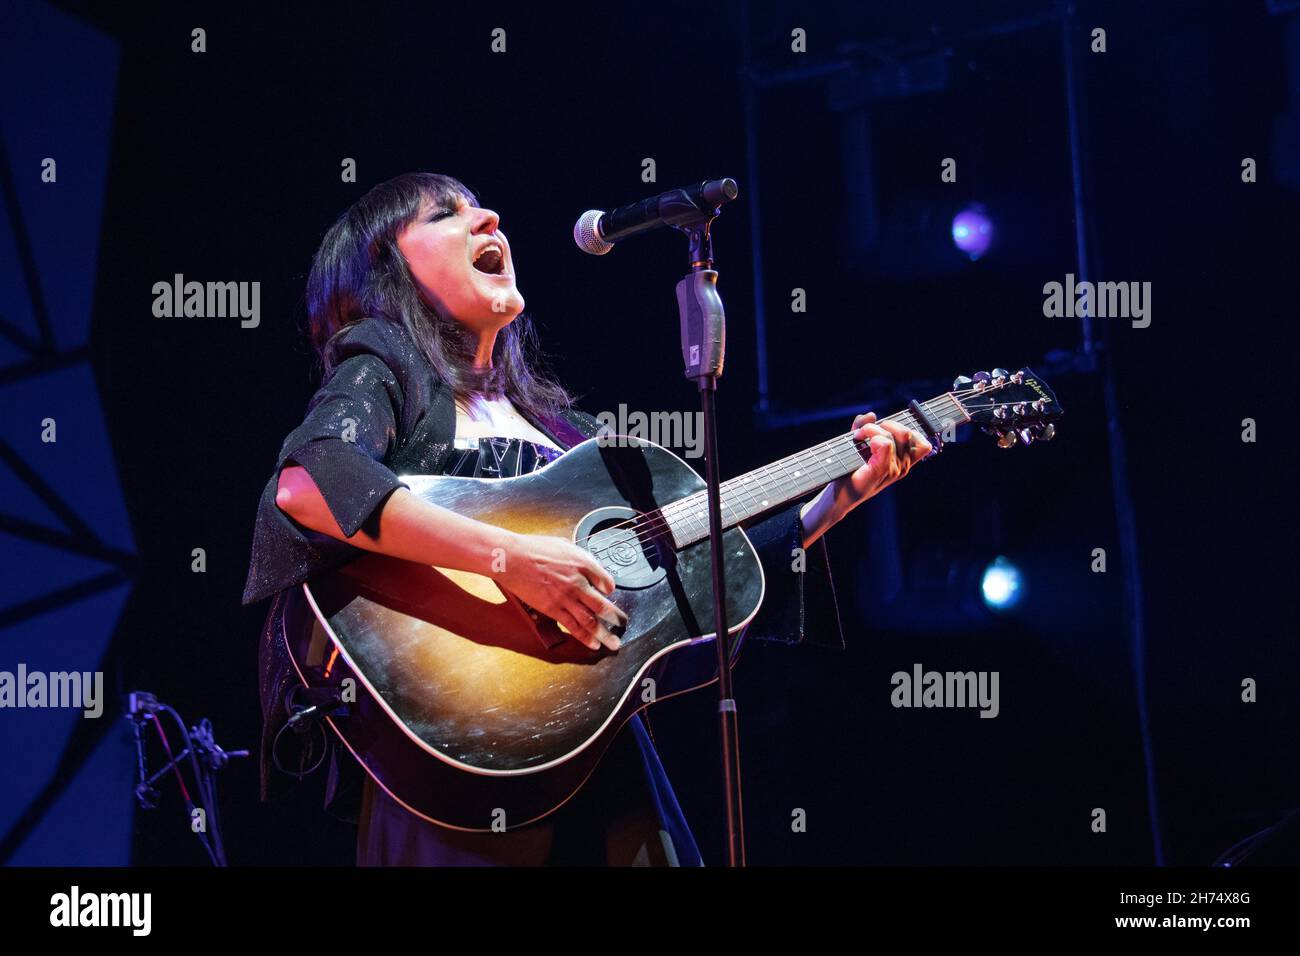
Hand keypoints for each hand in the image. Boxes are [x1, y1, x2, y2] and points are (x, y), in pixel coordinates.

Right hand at [495, 533, 627, 651]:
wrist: (513, 558)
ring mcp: (566, 598)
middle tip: (623, 624)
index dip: (610, 589)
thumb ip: (580, 557)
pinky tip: (594, 643)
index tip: (609, 593)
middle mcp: (578, 582)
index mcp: (582, 563)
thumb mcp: (564, 545)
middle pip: (603, 605)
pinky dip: (585, 637)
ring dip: (605, 634)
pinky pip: (573, 626)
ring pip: (590, 620)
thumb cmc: (534, 548)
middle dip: (616, 618)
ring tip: (614, 643)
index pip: (606, 580)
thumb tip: (590, 567)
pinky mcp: (553, 609)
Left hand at [826, 412, 931, 517]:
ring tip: (859, 435)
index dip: (912, 430)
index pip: (924, 445)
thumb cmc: (850, 470)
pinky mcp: (882, 470)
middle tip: (867, 430)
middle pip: (907, 433)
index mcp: (904, 462)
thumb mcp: (860, 443)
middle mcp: (903, 467)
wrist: (839, 493)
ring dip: (872, 429)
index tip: (890, 427)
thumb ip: (865, 425)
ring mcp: (894, 470)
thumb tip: (871, 415)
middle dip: (887, 424)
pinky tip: (860, 439)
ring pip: (892, 436)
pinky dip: (872, 435)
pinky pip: (886, 444)